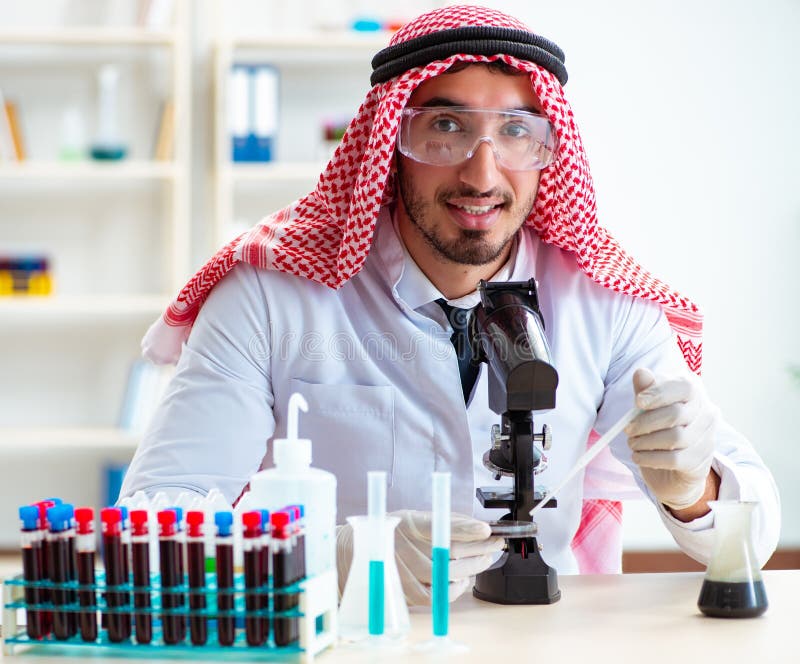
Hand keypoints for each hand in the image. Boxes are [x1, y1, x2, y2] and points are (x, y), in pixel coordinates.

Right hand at [336, 510, 503, 606]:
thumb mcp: (413, 517)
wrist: (357, 555)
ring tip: (483, 560)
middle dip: (479, 549)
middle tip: (494, 544)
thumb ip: (442, 520)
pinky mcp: (407, 593)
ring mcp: (405, 572)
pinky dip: (456, 588)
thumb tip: (476, 527)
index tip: (485, 529)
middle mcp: (405, 547)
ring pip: (448, 574)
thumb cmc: (390, 532)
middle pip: (451, 553)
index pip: (440, 526)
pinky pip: (439, 596)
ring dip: (473, 568)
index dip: (465, 528)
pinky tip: (463, 578)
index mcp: (408, 524)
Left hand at [624, 368, 717, 510]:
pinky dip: (650, 459)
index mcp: (693, 391)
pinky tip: (638, 456)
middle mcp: (707, 412)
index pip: (684, 387)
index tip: (638, 402)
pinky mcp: (701, 460)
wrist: (670, 464)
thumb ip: (644, 389)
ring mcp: (707, 437)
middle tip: (628, 429)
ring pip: (676, 438)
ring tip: (633, 443)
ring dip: (646, 442)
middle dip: (646, 422)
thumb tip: (641, 373)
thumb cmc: (657, 425)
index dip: (659, 393)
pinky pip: (675, 459)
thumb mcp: (647, 405)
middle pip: (676, 414)